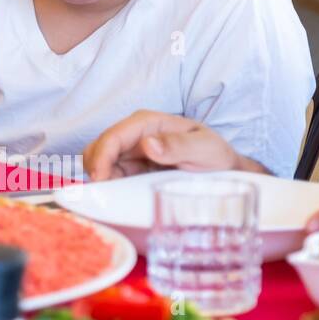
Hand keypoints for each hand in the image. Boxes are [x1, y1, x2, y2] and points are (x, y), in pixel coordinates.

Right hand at [83, 110, 240, 180]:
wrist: (222, 170)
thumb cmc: (215, 155)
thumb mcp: (204, 148)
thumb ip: (178, 145)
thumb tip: (147, 144)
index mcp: (148, 123)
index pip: (114, 136)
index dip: (101, 157)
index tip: (100, 179)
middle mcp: (135, 135)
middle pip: (99, 148)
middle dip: (95, 168)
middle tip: (104, 192)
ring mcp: (131, 153)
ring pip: (99, 163)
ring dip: (100, 179)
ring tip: (114, 195)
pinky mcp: (131, 169)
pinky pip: (110, 176)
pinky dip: (108, 186)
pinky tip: (119, 196)